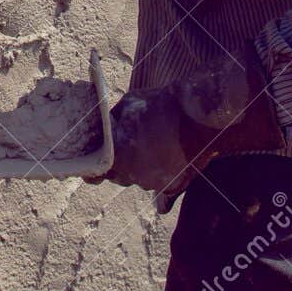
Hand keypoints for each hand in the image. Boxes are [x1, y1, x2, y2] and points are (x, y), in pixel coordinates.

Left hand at [102, 50, 280, 193]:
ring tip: (151, 146)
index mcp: (118, 156)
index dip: (95, 170)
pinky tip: (166, 156)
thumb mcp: (128, 105)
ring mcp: (155, 183)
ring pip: (140, 180)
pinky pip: (160, 184)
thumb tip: (106, 129)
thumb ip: (113, 122)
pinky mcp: (174, 186)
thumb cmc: (161, 105)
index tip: (93, 169)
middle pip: (119, 177)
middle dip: (119, 165)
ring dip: (141, 168)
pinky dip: (160, 172)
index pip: (97, 172)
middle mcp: (134, 175)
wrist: (198, 114)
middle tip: (128, 148)